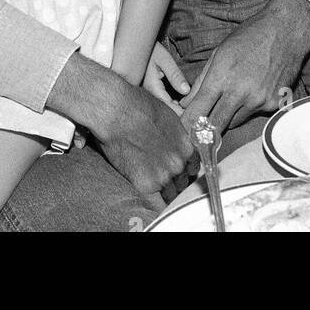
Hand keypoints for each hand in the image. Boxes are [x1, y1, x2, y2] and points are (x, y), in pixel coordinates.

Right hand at [86, 75, 197, 203]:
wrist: (116, 112)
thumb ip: (174, 134)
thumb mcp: (165, 115)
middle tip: (161, 177)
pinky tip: (150, 201)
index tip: (177, 170)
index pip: (193, 166)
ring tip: (152, 186)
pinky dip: (155, 203)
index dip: (184, 168)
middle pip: (183, 181)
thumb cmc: (135, 105)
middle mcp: (179, 163)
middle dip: (174, 180)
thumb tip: (172, 140)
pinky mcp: (147, 185)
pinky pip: (157, 204)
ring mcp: (164, 176)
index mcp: (186, 145)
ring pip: (171, 194)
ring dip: (163, 192)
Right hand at [144, 41, 189, 110]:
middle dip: (180, 111)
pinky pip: (162, 98)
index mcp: (153, 88)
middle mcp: (150, 93)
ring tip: (191, 107)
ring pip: (165, 104)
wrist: (134, 45)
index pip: (170, 108)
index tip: (194, 116)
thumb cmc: (149, 50)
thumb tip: (186, 91)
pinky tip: (181, 98)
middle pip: (167, 109)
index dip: (182, 114)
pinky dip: (172, 100)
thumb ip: (175, 75)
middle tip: (196, 113)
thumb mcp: (164, 60)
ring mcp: (149, 92)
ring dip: (176, 106)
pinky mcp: (150, 88)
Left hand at [180, 0, 309, 134]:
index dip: (188, 123)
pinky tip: (254, 89)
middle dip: (205, 131)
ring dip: (228, 116)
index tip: (182, 131)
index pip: (199, 110)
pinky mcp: (274, 104)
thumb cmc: (248, 37)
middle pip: (216, 125)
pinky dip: (249, 108)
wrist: (285, 30)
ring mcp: (259, 100)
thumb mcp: (219, 53)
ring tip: (233, 96)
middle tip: (199, 132)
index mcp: (222, 76)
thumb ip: (202, 80)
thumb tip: (186, 103)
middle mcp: (240, 92)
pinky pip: (255, 114)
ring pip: (235, 121)